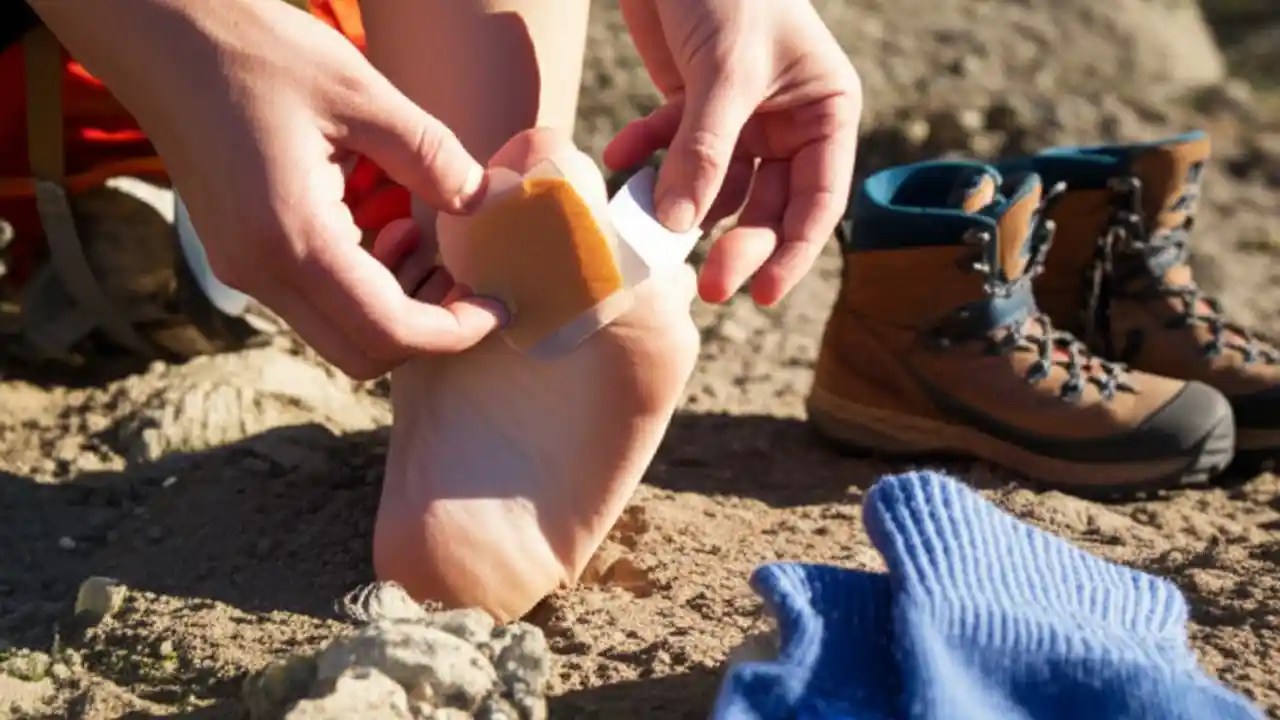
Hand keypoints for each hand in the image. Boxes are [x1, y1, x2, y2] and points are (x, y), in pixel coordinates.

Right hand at [31, 0, 505, 378]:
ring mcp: (243, 269)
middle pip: (363, 354)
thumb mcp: (360, 92)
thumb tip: (484, 205)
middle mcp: (260, 271)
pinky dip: (364, 285)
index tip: (499, 304)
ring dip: (396, 307)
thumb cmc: (255, 50)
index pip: (389, 332)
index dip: (456, 332)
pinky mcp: (240, 255)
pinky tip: (385, 228)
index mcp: (292, 240)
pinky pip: (314, 301)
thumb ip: (430, 156)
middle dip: (429, 332)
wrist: (160, 34)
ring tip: (424, 240)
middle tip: (470, 283)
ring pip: (339, 333)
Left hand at [604, 0, 861, 305]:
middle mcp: (788, 120)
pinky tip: (618, 158)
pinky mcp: (692, 104)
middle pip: (767, 203)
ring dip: (680, 204)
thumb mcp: (724, 72)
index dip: (793, 251)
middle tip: (706, 286)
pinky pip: (672, 150)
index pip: (818, 199)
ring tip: (643, 222)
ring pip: (715, 185)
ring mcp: (740, 115)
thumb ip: (704, 152)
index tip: (760, 294)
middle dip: (734, 242)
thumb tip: (677, 230)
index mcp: (824, 111)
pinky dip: (645, 158)